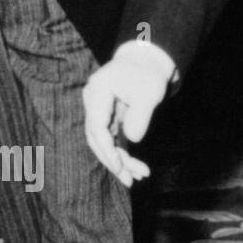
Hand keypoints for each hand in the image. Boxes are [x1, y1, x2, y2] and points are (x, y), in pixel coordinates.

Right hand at [82, 42, 174, 186]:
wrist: (146, 63)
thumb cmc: (147, 75)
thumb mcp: (149, 93)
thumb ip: (140, 115)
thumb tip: (132, 139)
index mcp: (98, 91)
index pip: (96, 124)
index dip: (106, 147)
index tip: (119, 165)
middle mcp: (92, 102)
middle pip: (95, 136)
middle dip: (112, 160)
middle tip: (130, 179)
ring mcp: (97, 110)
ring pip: (102, 141)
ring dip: (118, 160)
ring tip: (136, 178)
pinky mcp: (106, 118)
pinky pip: (110, 139)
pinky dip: (120, 154)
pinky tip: (133, 169)